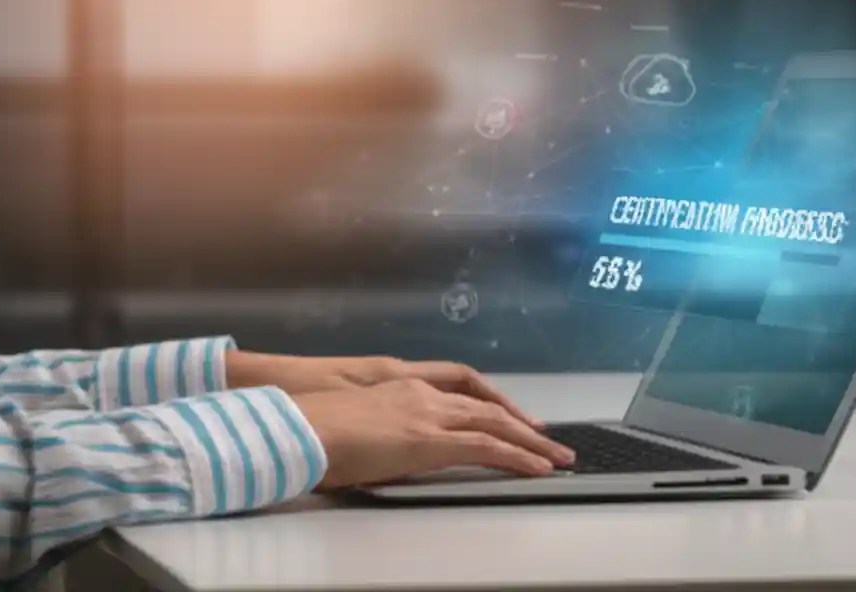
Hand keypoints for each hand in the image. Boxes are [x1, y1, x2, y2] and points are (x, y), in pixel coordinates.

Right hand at [292, 379, 575, 489]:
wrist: (297, 427)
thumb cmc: (313, 431)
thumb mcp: (356, 426)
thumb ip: (380, 433)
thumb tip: (388, 452)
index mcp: (401, 387)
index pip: (461, 393)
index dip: (492, 406)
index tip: (514, 421)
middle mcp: (421, 394)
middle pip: (486, 406)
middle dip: (522, 423)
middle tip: (550, 442)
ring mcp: (427, 414)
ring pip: (494, 423)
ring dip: (530, 441)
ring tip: (558, 457)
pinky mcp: (429, 439)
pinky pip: (486, 446)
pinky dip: (517, 456)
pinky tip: (536, 467)